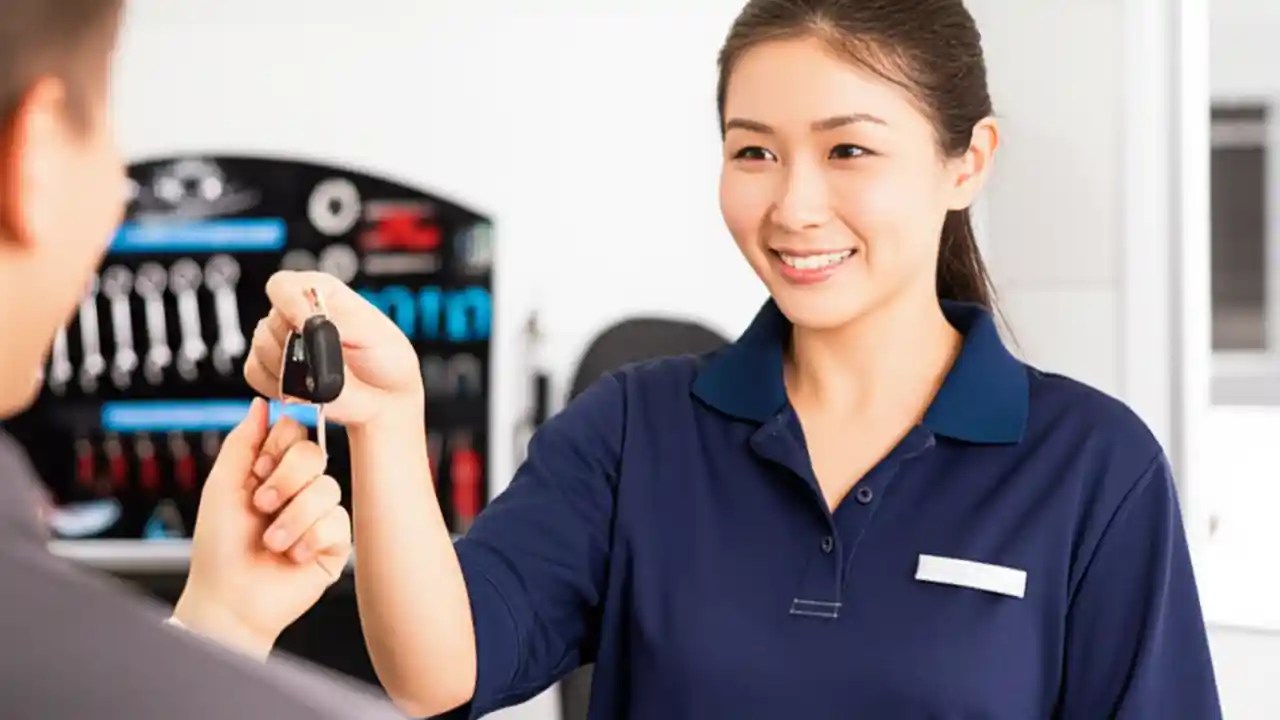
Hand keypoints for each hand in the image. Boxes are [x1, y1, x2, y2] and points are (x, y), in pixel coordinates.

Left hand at [173, 398, 350, 658]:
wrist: (232, 599)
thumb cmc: (220, 549)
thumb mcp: (222, 485)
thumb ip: (243, 441)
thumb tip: (260, 403)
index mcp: (273, 471)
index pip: (296, 432)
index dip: (279, 448)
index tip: (260, 469)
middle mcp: (299, 489)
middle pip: (315, 454)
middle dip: (285, 481)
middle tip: (262, 505)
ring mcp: (319, 514)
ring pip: (328, 489)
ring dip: (292, 519)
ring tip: (273, 541)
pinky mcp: (336, 541)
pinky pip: (338, 522)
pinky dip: (308, 540)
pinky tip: (293, 555)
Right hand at [244, 270, 422, 427]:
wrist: (386, 398)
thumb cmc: (386, 361)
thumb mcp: (376, 333)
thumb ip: (340, 321)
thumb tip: (310, 323)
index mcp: (321, 293)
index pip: (284, 286)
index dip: (291, 306)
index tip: (308, 328)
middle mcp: (297, 313)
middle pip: (270, 320)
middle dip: (297, 344)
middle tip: (328, 361)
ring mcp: (281, 340)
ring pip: (262, 347)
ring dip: (290, 367)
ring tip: (322, 376)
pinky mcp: (268, 369)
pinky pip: (254, 372)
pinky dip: (276, 384)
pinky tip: (303, 387)